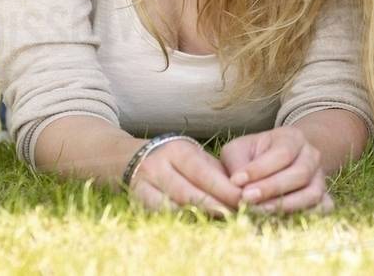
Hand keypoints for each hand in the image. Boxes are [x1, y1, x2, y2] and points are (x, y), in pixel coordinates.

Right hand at [128, 138, 242, 215]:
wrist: (129, 158)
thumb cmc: (173, 159)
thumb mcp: (193, 156)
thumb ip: (214, 171)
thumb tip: (241, 189)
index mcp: (178, 150)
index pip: (204, 173)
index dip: (224, 188)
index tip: (243, 199)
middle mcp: (160, 165)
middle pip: (190, 191)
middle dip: (215, 205)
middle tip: (237, 214)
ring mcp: (146, 183)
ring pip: (175, 205)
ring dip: (199, 216)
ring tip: (222, 221)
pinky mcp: (138, 198)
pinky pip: (160, 213)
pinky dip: (180, 219)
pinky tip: (197, 224)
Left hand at [220, 126, 331, 213]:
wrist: (275, 163)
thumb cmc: (252, 155)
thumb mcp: (239, 150)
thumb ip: (236, 164)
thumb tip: (237, 188)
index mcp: (292, 138)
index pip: (282, 153)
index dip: (260, 169)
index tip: (236, 181)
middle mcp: (312, 156)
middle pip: (300, 173)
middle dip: (271, 188)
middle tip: (246, 199)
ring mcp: (320, 179)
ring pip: (312, 194)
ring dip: (286, 206)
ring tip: (258, 213)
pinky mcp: (323, 199)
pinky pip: (324, 209)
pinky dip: (307, 216)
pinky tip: (281, 222)